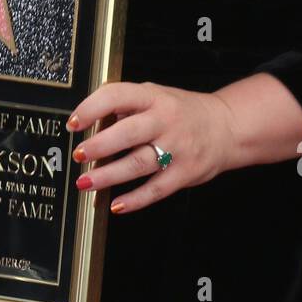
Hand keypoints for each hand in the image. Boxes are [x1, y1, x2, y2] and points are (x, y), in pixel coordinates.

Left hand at [66, 80, 236, 213]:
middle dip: (99, 146)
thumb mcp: (155, 96)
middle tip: (79, 155)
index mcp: (153, 97)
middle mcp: (165, 120)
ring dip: (109, 176)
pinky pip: (156, 189)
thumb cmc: (183, 111)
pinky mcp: (185, 173)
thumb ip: (126, 105)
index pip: (117, 96)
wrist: (226, 127)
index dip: (91, 108)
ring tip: (86, 182)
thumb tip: (91, 122)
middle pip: (128, 133)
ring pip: (138, 164)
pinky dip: (135, 200)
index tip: (74, 123)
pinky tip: (117, 205)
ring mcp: (177, 148)